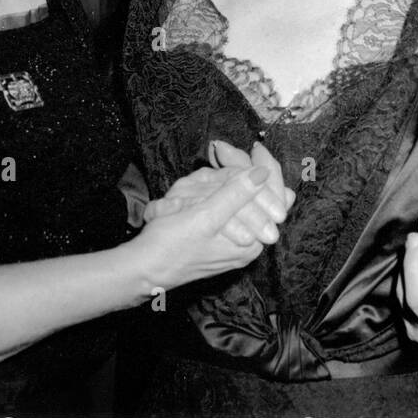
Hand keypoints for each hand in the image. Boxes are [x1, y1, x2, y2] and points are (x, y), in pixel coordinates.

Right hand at [145, 140, 295, 246]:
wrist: (143, 271)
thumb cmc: (170, 248)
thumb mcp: (204, 218)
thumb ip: (235, 195)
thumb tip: (262, 173)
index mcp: (251, 241)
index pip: (274, 198)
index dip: (267, 168)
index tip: (257, 146)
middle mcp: (248, 243)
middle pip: (257, 194)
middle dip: (240, 168)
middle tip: (223, 149)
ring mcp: (234, 240)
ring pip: (239, 196)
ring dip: (223, 177)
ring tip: (213, 161)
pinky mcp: (218, 236)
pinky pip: (224, 204)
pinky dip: (214, 189)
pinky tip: (205, 179)